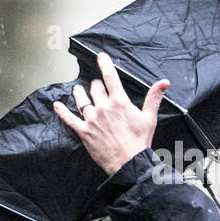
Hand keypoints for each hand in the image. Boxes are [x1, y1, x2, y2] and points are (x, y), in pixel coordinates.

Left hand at [53, 51, 169, 174]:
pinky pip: (69, 119)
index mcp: (119, 102)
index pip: (110, 77)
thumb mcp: (149, 117)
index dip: (104, 64)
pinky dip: (62, 111)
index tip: (100, 57)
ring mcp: (92, 119)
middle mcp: (103, 107)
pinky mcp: (84, 131)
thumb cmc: (139, 142)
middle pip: (95, 87)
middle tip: (98, 87)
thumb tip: (163, 83)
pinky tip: (56, 105)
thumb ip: (154, 97)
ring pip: (81, 99)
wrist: (129, 163)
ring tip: (78, 90)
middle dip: (96, 85)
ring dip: (79, 93)